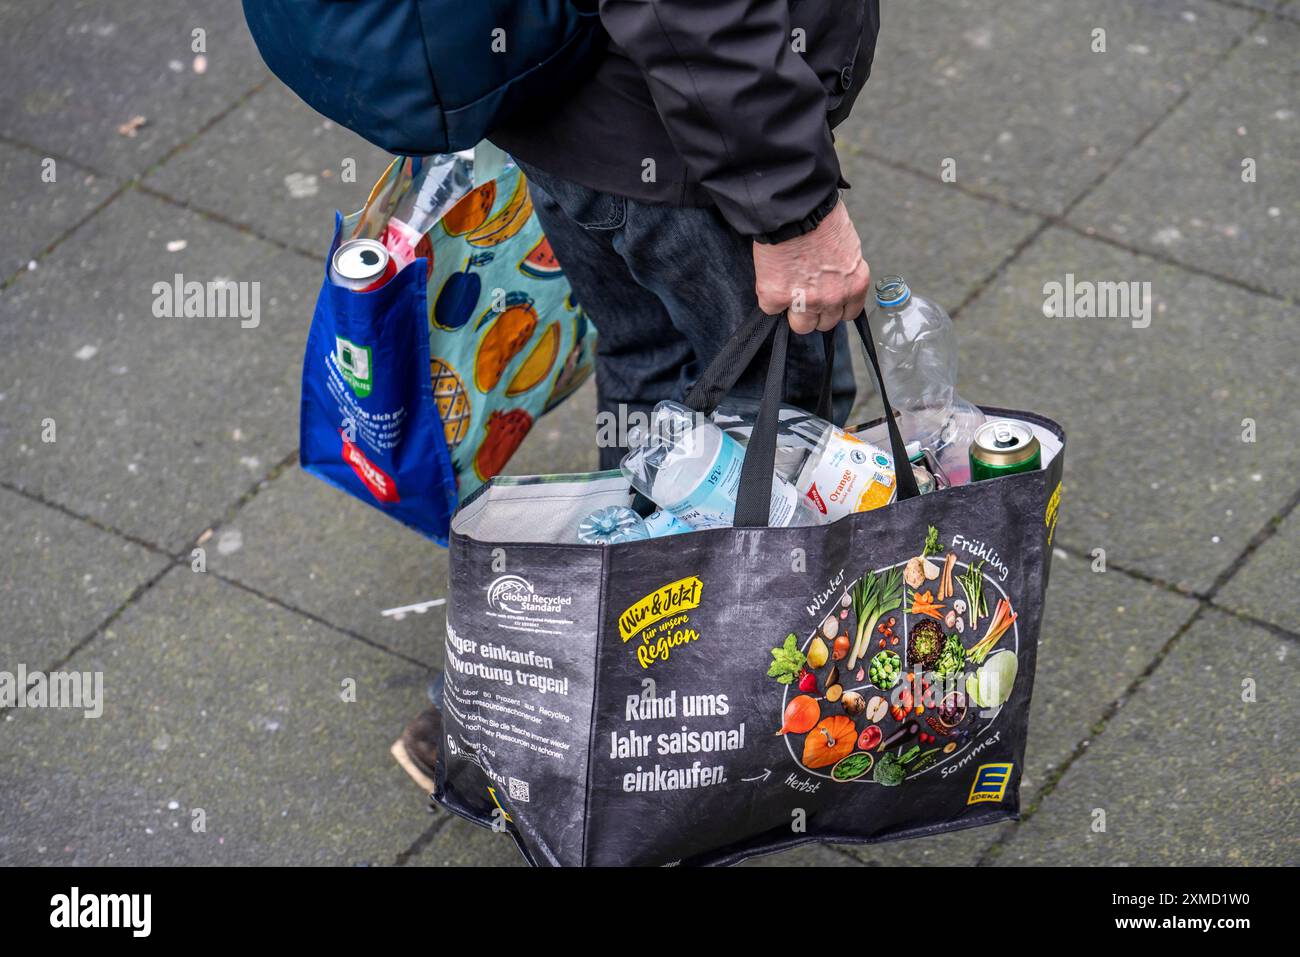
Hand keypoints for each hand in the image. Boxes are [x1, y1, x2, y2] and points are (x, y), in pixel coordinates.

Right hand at [752, 199, 870, 333]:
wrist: (794, 207)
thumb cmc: (821, 216)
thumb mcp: (846, 245)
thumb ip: (842, 270)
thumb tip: (831, 276)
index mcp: (855, 283)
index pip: (849, 313)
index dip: (835, 307)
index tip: (827, 300)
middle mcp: (833, 297)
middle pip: (824, 324)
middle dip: (815, 310)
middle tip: (804, 291)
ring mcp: (805, 300)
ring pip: (800, 325)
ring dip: (793, 310)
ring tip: (787, 288)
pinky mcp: (776, 297)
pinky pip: (770, 309)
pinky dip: (769, 296)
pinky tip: (771, 276)